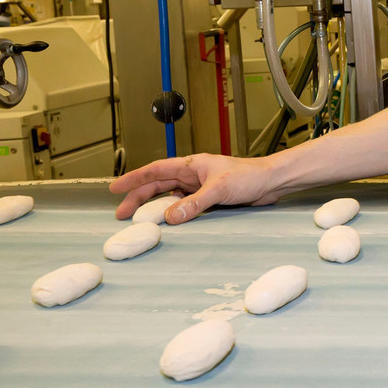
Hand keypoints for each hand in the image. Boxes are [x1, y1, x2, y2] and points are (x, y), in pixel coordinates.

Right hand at [109, 154, 282, 223]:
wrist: (271, 182)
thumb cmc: (250, 176)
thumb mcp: (219, 189)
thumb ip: (195, 203)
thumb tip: (170, 218)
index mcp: (191, 164)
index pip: (155, 170)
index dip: (134, 179)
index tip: (115, 188)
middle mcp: (192, 174)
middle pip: (158, 185)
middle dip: (138, 198)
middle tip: (122, 214)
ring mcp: (200, 186)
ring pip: (169, 196)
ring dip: (155, 207)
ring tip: (139, 221)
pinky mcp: (209, 198)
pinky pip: (184, 206)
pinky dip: (173, 213)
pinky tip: (167, 222)